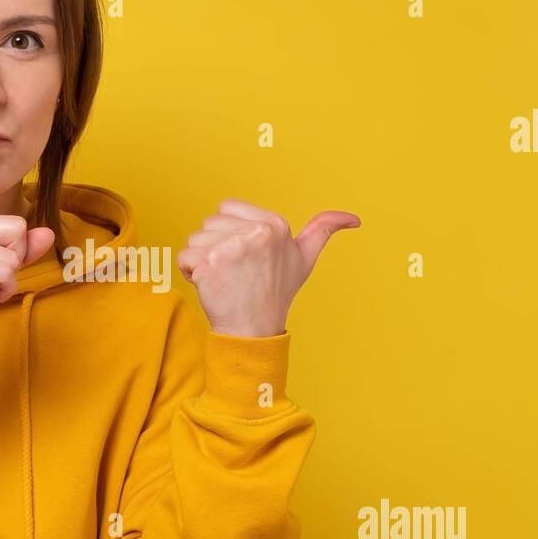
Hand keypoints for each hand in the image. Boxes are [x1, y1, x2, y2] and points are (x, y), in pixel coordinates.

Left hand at [177, 200, 359, 336]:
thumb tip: (354, 219)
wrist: (254, 330)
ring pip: (195, 239)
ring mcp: (232, 246)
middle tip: (236, 272)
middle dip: (214, 246)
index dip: (230, 233)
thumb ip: (323, 230)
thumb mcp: (304, 258)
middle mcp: (256, 232)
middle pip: (209, 223)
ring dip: (201, 261)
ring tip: (224, 280)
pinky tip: (210, 287)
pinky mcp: (210, 262)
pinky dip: (189, 273)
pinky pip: (183, 257)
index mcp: (275, 224)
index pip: (227, 208)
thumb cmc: (275, 293)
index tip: (246, 258)